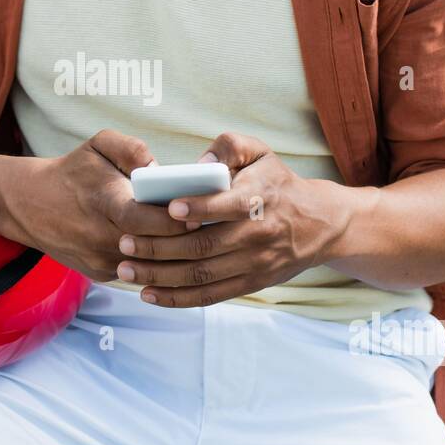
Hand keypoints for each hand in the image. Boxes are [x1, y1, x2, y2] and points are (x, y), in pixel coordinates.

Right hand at [0, 130, 195, 280]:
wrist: (29, 205)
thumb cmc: (73, 171)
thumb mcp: (98, 145)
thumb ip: (131, 148)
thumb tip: (160, 170)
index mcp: (102, 202)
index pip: (143, 218)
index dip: (173, 220)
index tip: (197, 213)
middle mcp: (100, 236)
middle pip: (151, 246)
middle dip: (181, 239)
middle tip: (207, 228)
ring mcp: (99, 259)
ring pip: (148, 265)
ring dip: (172, 255)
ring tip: (195, 240)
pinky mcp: (100, 273)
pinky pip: (137, 271)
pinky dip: (154, 262)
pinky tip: (170, 249)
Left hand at [112, 132, 351, 305]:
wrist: (318, 223)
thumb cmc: (277, 182)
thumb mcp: (261, 152)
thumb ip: (229, 146)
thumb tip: (198, 165)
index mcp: (260, 198)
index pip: (230, 206)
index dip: (200, 208)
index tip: (170, 209)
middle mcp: (257, 235)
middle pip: (205, 247)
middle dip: (160, 248)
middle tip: (125, 242)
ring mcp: (253, 264)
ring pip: (202, 275)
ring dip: (160, 275)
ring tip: (127, 269)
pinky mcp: (250, 283)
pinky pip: (210, 295)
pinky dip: (177, 298)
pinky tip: (149, 293)